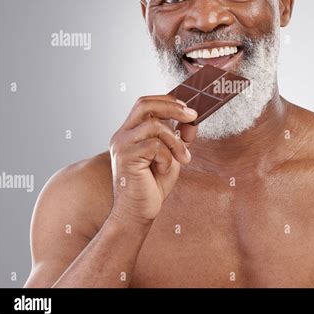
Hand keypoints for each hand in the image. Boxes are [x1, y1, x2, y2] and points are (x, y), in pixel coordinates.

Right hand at [109, 95, 197, 224]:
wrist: (139, 212)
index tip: (188, 110)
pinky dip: (167, 157)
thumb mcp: (171, 155)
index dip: (167, 101)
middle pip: (145, 104)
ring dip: (175, 142)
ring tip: (183, 159)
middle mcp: (122, 135)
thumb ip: (178, 137)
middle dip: (173, 107)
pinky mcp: (126, 157)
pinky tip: (164, 170)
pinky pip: (155, 146)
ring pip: (154, 125)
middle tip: (192, 116)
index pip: (145, 103)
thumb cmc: (153, 184)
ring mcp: (121, 145)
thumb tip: (192, 120)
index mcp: (130, 132)